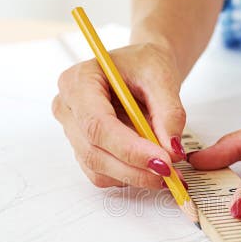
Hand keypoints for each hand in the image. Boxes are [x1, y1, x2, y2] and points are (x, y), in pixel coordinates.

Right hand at [52, 43, 186, 188]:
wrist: (142, 70)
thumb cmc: (145, 65)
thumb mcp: (163, 78)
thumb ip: (170, 113)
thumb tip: (172, 150)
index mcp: (78, 81)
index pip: (97, 124)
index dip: (129, 148)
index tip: (162, 162)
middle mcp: (68, 108)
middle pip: (94, 152)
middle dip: (135, 168)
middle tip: (171, 173)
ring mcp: (73, 131)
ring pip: (98, 168)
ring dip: (135, 176)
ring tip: (167, 169)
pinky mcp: (83, 149)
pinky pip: (104, 174)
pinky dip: (130, 176)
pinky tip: (151, 166)